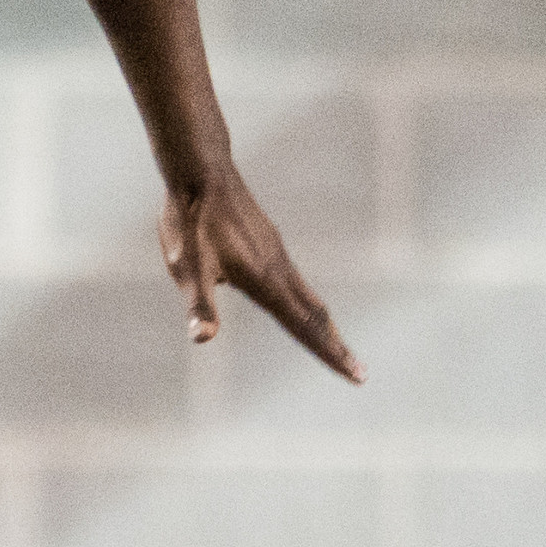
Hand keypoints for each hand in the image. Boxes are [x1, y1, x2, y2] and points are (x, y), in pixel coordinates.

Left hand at [160, 167, 364, 382]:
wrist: (202, 170)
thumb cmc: (190, 220)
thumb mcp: (186, 266)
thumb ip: (198, 303)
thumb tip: (203, 338)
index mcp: (264, 280)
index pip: (302, 327)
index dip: (328, 353)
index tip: (356, 375)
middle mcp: (279, 269)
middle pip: (314, 316)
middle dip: (335, 347)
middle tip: (359, 374)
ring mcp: (277, 254)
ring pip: (309, 297)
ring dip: (324, 326)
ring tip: (335, 346)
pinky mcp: (270, 243)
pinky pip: (297, 282)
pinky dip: (308, 304)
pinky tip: (299, 307)